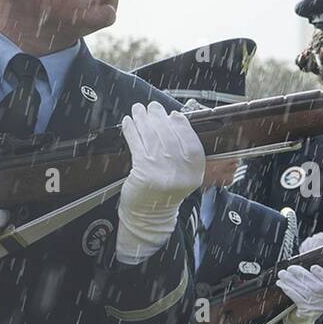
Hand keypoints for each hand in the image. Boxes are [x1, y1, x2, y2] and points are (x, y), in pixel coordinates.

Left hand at [116, 102, 205, 263]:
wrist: (149, 216)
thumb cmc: (164, 192)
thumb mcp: (183, 176)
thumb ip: (183, 153)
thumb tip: (174, 121)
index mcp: (194, 171)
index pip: (190, 141)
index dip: (181, 125)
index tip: (173, 115)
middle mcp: (180, 171)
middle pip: (169, 135)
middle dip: (159, 117)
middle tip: (152, 107)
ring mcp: (162, 171)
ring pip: (152, 137)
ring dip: (143, 119)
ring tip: (139, 110)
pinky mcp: (143, 172)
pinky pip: (137, 144)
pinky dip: (131, 130)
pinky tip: (128, 122)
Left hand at [276, 265, 322, 323]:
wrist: (305, 317)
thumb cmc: (313, 294)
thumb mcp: (322, 284)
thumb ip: (320, 272)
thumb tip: (313, 249)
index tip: (313, 267)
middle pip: (317, 286)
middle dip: (302, 275)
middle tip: (291, 268)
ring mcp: (319, 307)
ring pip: (305, 291)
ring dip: (292, 281)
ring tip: (283, 273)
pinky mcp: (307, 311)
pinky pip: (297, 298)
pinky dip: (288, 289)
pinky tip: (281, 283)